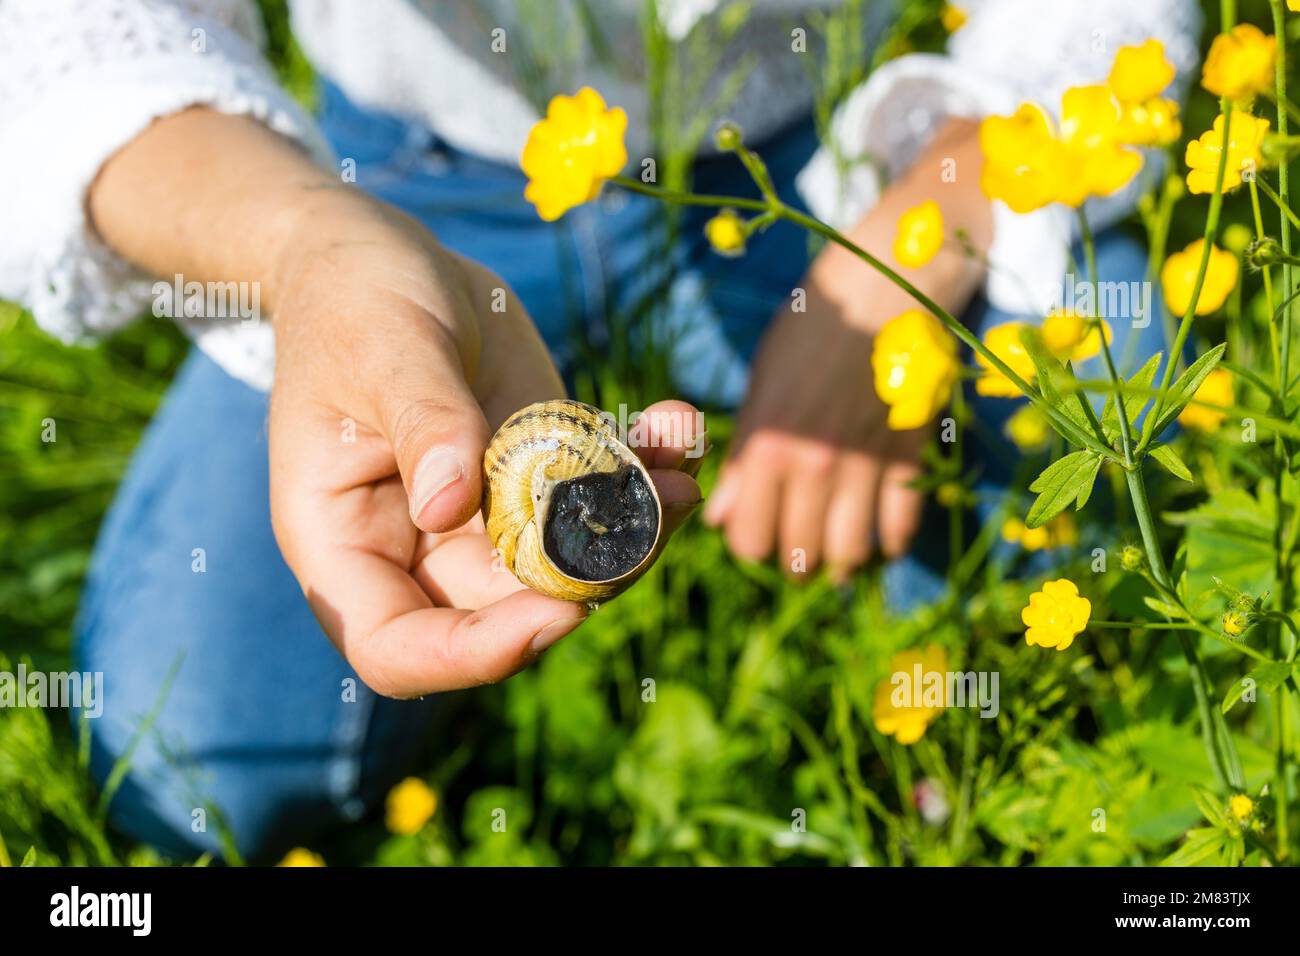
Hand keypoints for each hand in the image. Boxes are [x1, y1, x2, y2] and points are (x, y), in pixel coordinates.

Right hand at [268, 200, 701, 696]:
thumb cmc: (355, 297)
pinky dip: (641, 473)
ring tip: (677, 472)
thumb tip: (449, 506)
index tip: (555, 611)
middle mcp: (415, 549)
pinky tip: (674, 426)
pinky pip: (591, 499)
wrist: (385, 256)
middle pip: (505, 613)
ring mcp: (481, 518)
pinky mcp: (533, 476)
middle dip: (589, 577)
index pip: (398, 650)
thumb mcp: (382, 347)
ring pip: (566, 565)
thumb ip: (422, 422)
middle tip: (656, 512)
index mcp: (344, 543)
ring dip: (632, 530)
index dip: (475, 654)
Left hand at [702, 283, 927, 578]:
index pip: (748, 539)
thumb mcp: (764, 385)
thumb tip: (720, 516)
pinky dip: (890, 544)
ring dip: (839, 562)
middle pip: (798, 554)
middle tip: (796, 546)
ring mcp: (864, 466)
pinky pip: (900, 527)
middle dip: (792, 560)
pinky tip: (881, 539)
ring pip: (849, 553)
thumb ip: (744, 458)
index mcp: (768, 446)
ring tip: (835, 555)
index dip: (748, 544)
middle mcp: (814, 465)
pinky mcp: (908, 458)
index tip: (756, 532)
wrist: (886, 285)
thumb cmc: (812, 329)